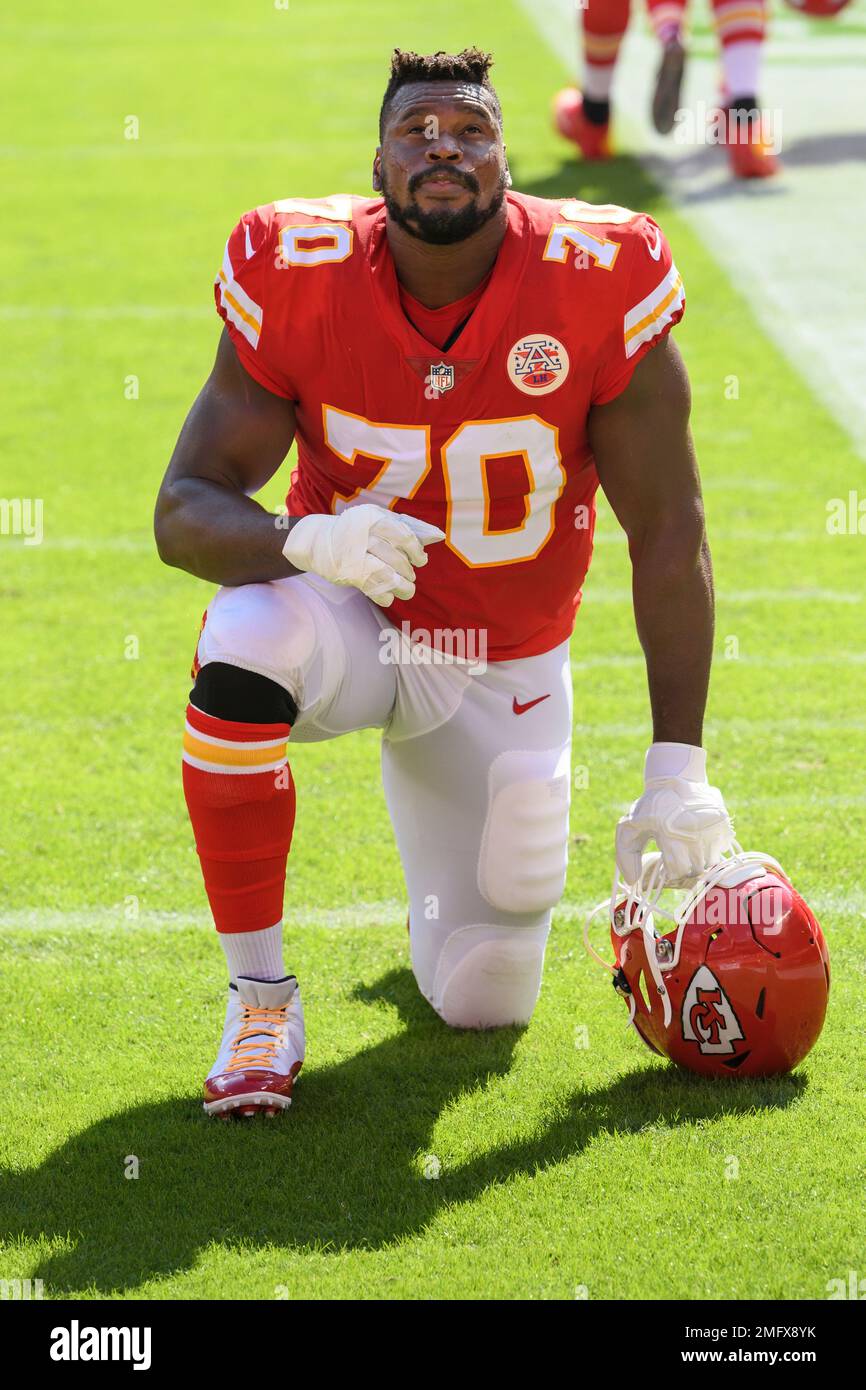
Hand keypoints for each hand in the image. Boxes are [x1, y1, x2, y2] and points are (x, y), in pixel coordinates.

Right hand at [282, 504, 444, 606]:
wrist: (316, 540)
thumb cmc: (354, 530)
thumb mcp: (375, 518)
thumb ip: (402, 526)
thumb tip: (435, 537)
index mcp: (372, 518)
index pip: (403, 537)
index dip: (416, 551)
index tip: (421, 561)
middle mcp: (362, 535)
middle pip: (397, 559)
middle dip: (408, 571)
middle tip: (410, 577)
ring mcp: (354, 556)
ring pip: (388, 576)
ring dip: (402, 587)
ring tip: (407, 589)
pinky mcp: (348, 573)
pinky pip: (374, 589)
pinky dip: (385, 595)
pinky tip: (388, 595)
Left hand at [615, 742, 733, 886]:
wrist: (676, 776)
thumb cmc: (651, 805)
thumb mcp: (629, 827)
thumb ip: (626, 856)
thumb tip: (633, 881)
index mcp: (671, 834)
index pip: (678, 870)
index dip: (669, 872)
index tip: (665, 864)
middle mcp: (695, 832)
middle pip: (694, 869)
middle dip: (683, 867)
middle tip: (675, 856)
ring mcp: (712, 828)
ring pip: (709, 861)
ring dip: (697, 859)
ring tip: (686, 846)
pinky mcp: (724, 824)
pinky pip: (721, 849)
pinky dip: (710, 849)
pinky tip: (698, 838)